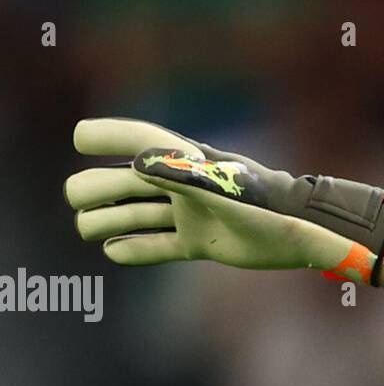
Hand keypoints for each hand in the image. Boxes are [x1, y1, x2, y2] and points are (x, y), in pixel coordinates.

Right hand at [65, 118, 383, 284]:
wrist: (304, 236)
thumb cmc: (270, 207)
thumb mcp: (225, 191)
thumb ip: (186, 175)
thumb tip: (139, 159)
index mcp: (192, 164)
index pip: (142, 140)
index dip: (110, 135)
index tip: (78, 134)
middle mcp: (186, 186)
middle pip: (123, 181)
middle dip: (97, 192)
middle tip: (85, 207)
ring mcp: (191, 214)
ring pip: (134, 214)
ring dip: (107, 222)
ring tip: (98, 231)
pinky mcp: (199, 243)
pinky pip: (156, 246)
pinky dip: (134, 250)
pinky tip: (116, 250)